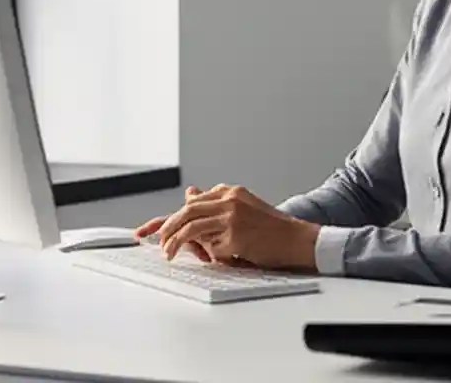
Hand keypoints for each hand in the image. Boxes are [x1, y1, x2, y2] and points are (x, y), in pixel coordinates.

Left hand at [138, 184, 320, 271]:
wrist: (297, 240)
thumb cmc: (270, 229)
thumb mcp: (242, 209)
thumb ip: (216, 204)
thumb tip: (189, 193)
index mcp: (229, 192)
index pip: (192, 203)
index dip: (170, 218)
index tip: (152, 230)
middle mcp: (229, 199)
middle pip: (187, 211)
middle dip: (168, 227)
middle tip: (159, 242)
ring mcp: (232, 216)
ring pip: (193, 226)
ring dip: (176, 242)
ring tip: (169, 254)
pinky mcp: (236, 234)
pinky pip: (212, 246)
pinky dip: (211, 255)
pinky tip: (219, 257)